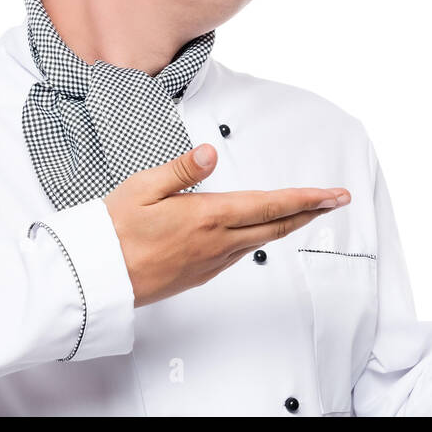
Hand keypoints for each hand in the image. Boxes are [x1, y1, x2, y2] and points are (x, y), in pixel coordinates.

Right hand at [104, 143, 350, 306]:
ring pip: (260, 240)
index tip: (334, 195)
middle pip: (276, 225)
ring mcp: (210, 261)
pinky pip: (239, 253)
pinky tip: (259, 231)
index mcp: (207, 216)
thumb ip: (182, 169)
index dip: (307, 199)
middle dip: (311, 212)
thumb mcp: (142, 188)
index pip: (270, 204)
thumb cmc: (112, 230)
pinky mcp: (199, 274)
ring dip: (288, 224)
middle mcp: (216, 242)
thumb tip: (210, 153)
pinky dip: (259, 238)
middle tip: (336, 201)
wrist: (95, 279)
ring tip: (306, 212)